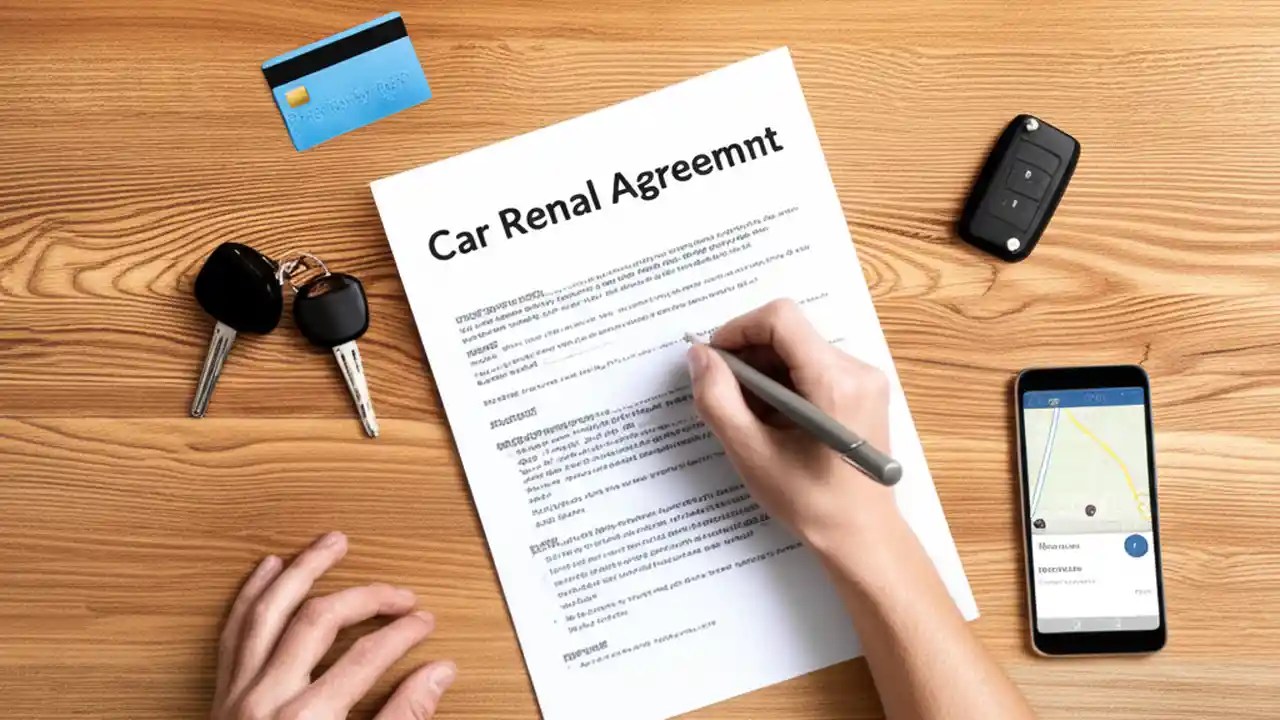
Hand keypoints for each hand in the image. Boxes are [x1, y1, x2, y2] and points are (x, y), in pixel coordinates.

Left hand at [212, 532, 455, 719]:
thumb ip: (401, 719)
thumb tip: (437, 673)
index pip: (368, 656)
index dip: (403, 633)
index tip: (425, 623)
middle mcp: (267, 699)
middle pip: (320, 620)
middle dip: (365, 596)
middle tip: (399, 591)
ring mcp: (237, 696)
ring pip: (268, 612)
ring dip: (301, 571)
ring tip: (329, 543)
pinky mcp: (218, 699)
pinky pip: (233, 634)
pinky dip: (251, 597)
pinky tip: (266, 571)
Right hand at [687, 299, 898, 555]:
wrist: (861, 536)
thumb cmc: (810, 502)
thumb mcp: (752, 453)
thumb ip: (718, 400)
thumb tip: (700, 356)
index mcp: (834, 382)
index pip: (781, 319)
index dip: (739, 329)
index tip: (714, 360)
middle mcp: (857, 370)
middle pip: (790, 333)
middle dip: (750, 357)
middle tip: (726, 397)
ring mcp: (865, 380)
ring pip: (800, 349)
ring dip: (766, 372)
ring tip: (751, 416)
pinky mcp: (864, 392)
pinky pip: (815, 366)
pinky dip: (786, 382)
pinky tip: (774, 420)